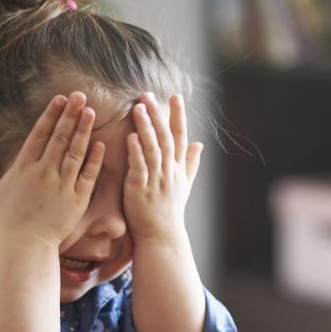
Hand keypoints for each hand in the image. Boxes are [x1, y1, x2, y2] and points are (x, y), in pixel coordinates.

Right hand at [0, 92, 105, 248]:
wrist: (26, 244)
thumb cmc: (9, 220)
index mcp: (24, 167)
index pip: (39, 135)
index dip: (51, 115)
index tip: (60, 99)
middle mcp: (43, 172)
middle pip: (59, 138)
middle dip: (70, 115)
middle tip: (80, 96)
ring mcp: (61, 185)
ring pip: (75, 152)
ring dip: (83, 131)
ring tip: (91, 112)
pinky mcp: (77, 199)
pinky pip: (88, 175)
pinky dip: (94, 159)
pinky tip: (100, 144)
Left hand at [123, 92, 203, 243]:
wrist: (161, 237)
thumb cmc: (170, 211)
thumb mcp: (184, 185)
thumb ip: (190, 163)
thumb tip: (200, 144)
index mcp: (178, 168)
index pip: (181, 137)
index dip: (178, 116)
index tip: (175, 96)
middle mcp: (170, 172)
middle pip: (166, 138)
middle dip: (158, 115)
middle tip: (148, 94)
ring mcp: (156, 181)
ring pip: (153, 149)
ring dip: (146, 127)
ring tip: (138, 108)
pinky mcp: (140, 190)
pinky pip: (140, 167)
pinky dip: (136, 152)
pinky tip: (130, 136)